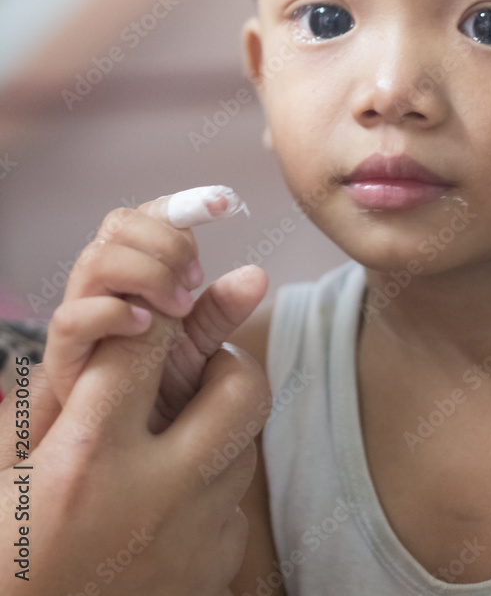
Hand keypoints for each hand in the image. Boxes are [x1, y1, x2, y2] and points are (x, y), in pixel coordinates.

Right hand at [0, 270, 271, 593]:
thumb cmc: (0, 561)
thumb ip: (38, 405)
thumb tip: (91, 343)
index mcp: (88, 459)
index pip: (145, 347)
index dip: (156, 317)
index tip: (158, 313)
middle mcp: (155, 497)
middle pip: (241, 388)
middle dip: (226, 360)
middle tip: (201, 366)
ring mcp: (192, 545)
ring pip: (245, 450)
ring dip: (217, 432)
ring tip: (172, 444)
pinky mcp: (211, 583)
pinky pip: (234, 516)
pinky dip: (209, 502)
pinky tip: (165, 512)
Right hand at [44, 189, 267, 431]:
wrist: (129, 452)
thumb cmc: (157, 392)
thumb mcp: (196, 345)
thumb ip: (219, 310)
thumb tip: (258, 275)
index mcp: (132, 274)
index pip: (144, 217)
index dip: (181, 205)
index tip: (223, 205)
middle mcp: (102, 287)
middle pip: (118, 225)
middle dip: (166, 240)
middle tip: (197, 278)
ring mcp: (80, 319)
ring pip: (96, 260)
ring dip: (147, 273)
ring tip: (180, 305)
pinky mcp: (65, 359)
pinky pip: (71, 320)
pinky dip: (111, 314)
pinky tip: (146, 325)